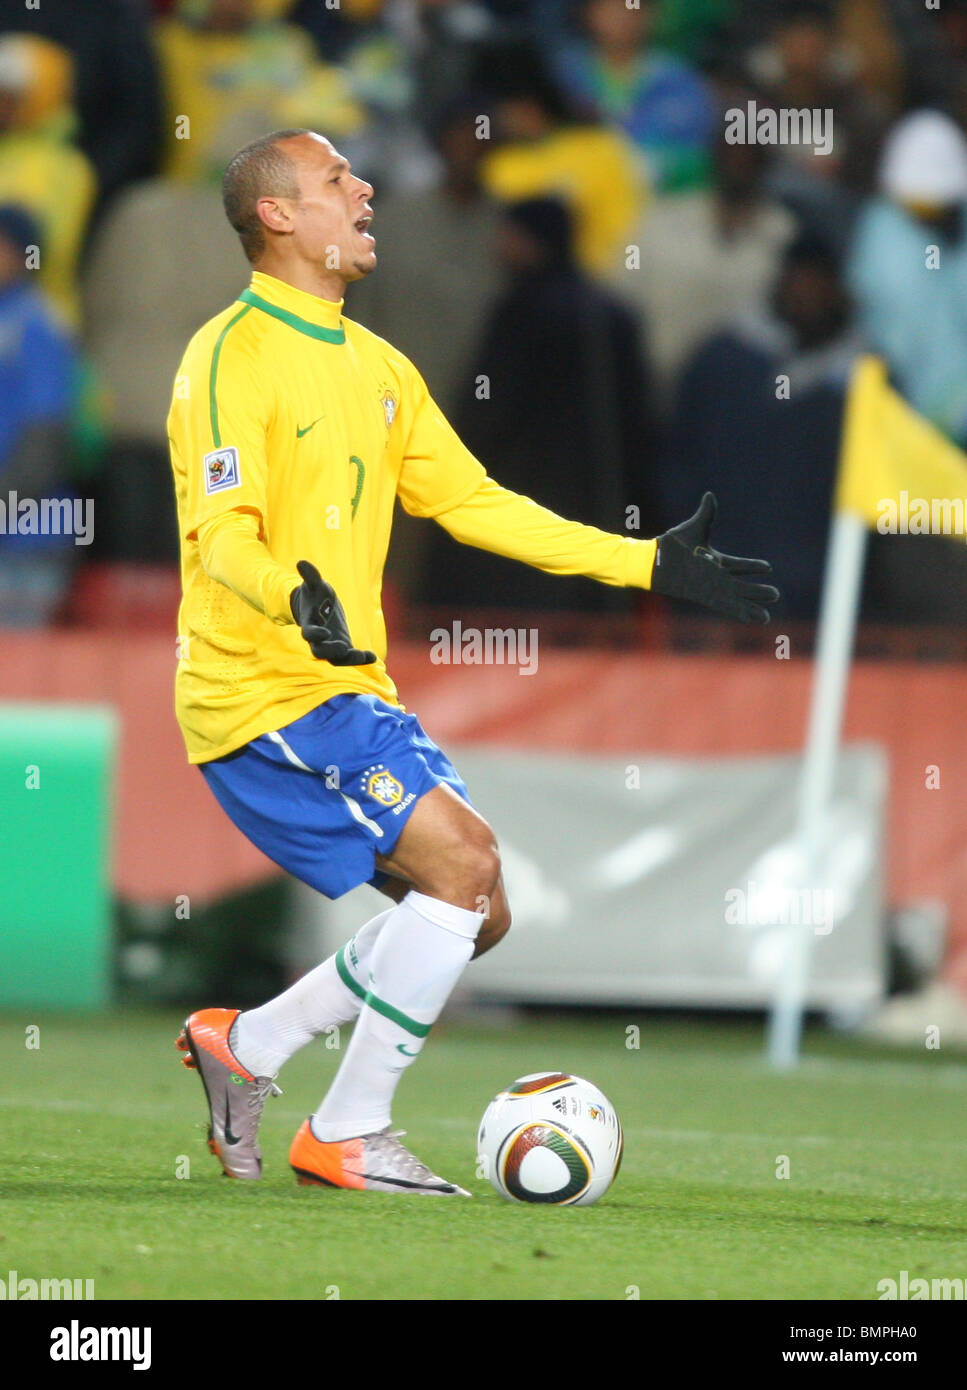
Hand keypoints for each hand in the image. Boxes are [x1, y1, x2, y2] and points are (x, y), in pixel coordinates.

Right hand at [290, 560, 377, 663]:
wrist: (319, 606)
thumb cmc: (315, 594)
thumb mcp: (314, 584)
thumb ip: (310, 576)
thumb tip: (301, 562)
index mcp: (309, 624)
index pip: (308, 633)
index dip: (315, 634)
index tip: (326, 632)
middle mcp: (318, 639)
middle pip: (319, 652)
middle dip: (331, 651)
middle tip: (344, 648)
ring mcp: (330, 645)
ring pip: (336, 659)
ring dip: (349, 659)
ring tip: (365, 656)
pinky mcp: (342, 648)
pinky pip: (349, 657)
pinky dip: (360, 659)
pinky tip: (372, 656)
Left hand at [650, 493, 778, 623]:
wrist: (655, 560)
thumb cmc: (672, 546)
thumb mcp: (694, 528)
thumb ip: (706, 514)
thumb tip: (710, 496)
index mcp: (715, 561)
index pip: (739, 566)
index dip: (753, 567)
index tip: (769, 567)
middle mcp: (715, 577)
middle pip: (742, 587)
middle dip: (758, 592)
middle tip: (776, 595)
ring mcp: (711, 587)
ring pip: (737, 600)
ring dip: (751, 607)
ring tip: (766, 618)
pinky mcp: (705, 596)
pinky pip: (725, 606)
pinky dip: (738, 612)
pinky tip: (750, 618)